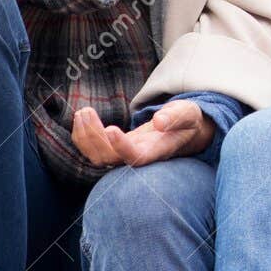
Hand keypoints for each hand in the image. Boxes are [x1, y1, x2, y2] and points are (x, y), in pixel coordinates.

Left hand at [71, 100, 215, 167]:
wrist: (184, 132)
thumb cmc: (187, 121)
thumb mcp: (188, 114)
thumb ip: (176, 116)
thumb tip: (159, 121)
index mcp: (158, 151)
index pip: (136, 157)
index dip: (121, 148)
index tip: (110, 129)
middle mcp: (139, 156)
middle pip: (109, 159)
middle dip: (93, 137)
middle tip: (86, 111)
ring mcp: (126, 154)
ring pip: (98, 158)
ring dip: (84, 138)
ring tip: (82, 112)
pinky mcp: (117, 149)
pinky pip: (94, 151)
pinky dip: (83, 137)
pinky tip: (81, 118)